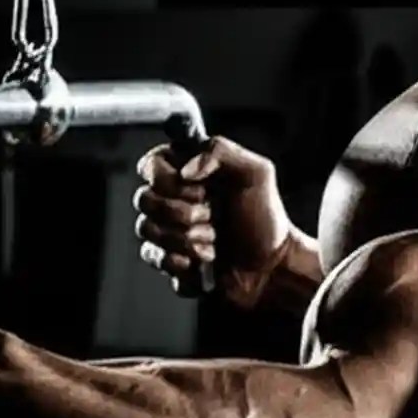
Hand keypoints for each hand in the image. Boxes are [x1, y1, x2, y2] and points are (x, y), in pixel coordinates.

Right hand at [134, 137, 292, 306]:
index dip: (168, 180)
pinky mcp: (170, 263)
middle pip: (144, 200)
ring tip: (215, 242)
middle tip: (214, 217)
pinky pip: (158, 260)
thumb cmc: (265, 218)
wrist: (273, 267)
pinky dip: (185, 264)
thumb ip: (220, 151)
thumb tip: (185, 170)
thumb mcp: (255, 173)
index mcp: (187, 174)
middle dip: (184, 214)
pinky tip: (206, 262)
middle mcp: (172, 200)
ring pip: (147, 231)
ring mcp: (168, 233)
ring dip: (188, 240)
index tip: (201, 190)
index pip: (149, 166)